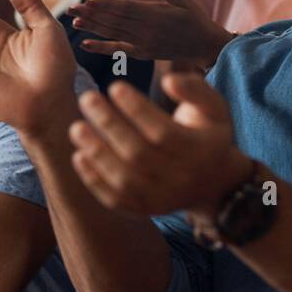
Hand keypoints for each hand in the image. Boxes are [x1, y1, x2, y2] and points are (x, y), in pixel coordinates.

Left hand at [69, 72, 248, 218]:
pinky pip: (116, 200)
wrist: (215, 183)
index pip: (162, 131)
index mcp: (200, 150)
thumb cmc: (208, 134)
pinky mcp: (146, 210)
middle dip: (109, 125)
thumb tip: (168, 81)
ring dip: (97, 153)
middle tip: (87, 99)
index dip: (136, 109)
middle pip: (138, 154)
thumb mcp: (214, 107)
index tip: (115, 86)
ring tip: (76, 127)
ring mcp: (162, 198)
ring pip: (124, 179)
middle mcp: (181, 177)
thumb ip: (195, 89)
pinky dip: (94, 180)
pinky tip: (79, 156)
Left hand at [71, 0, 231, 67]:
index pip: (126, 9)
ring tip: (74, 21)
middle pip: (114, 21)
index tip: (88, 0)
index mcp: (157, 15)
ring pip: (113, 34)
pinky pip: (119, 50)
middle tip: (71, 8)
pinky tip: (85, 44)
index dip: (105, 5)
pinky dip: (102, 47)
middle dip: (92, 14)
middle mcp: (147, 32)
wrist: (204, 46)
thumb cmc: (196, 18)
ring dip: (92, 28)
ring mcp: (144, 44)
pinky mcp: (143, 53)